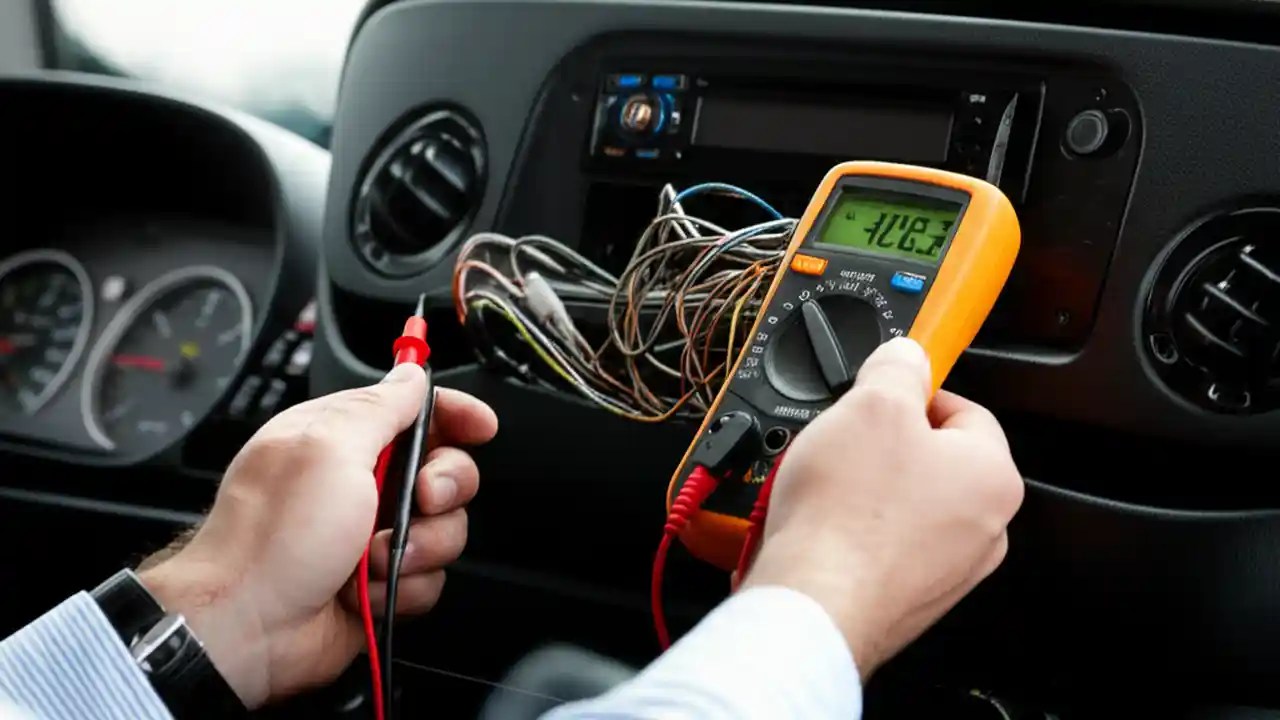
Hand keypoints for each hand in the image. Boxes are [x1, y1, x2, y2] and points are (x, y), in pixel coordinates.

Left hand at [137, 364, 497, 706]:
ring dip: (420, 547)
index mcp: (342, 438)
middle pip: (445, 470)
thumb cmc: (272, 537)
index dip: (455, 415)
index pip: (416, 410)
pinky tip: (364, 591)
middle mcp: (361, 483)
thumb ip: (380, 405)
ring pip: (445, 530)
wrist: (245, 630)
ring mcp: (371, 535)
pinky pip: (429, 579)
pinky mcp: (380, 582)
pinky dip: (403, 589)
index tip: (480, 427)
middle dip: (444, 488)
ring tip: (376, 559)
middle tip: (421, 499)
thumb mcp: (330, 449)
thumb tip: (411, 371)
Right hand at [742, 337, 1022, 676]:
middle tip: (844, 439)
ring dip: (864, 488)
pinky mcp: (907, 597)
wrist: (811, 605)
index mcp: (992, 476)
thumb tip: (906, 356)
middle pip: (932, 459)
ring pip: (904, 504)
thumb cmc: (846, 517)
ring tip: (824, 486)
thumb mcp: (871, 405)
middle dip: (884, 443)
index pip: (964, 409)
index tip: (881, 391)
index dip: (914, 392)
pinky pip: (882, 545)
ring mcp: (947, 570)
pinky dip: (852, 530)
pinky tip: (821, 526)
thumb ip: (897, 367)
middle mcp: (983, 529)